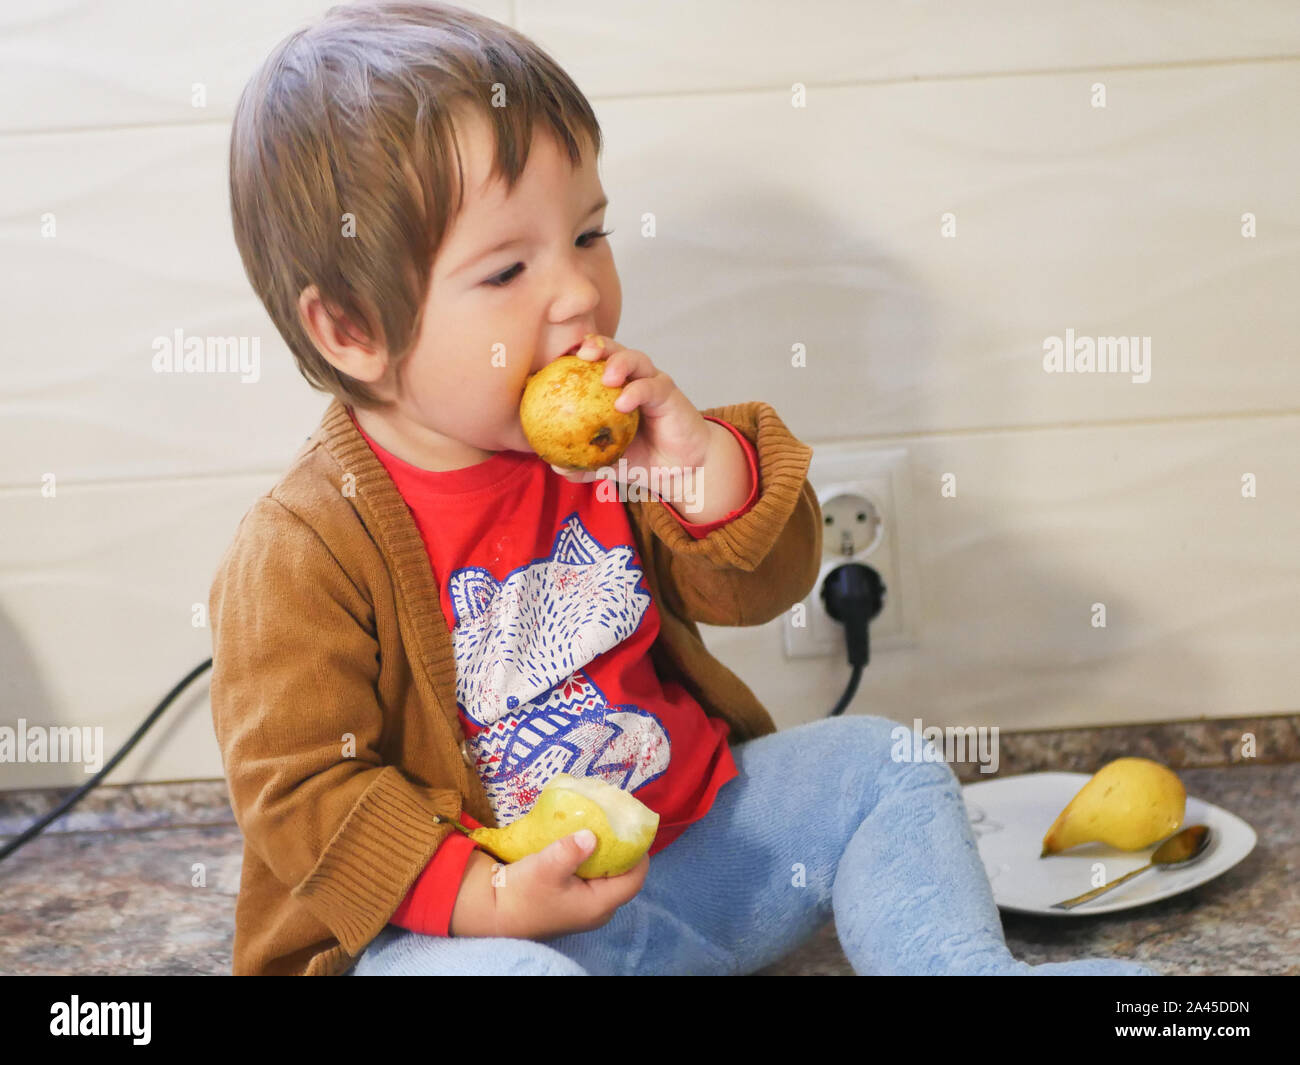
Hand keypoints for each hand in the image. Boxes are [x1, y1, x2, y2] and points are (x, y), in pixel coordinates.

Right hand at [489, 830, 649, 940]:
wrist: (493, 912)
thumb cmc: (521, 893)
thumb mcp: (545, 867)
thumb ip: (571, 850)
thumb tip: (592, 836)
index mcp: (599, 905)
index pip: (635, 878)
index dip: (638, 852)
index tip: (631, 826)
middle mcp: (598, 910)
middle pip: (624, 876)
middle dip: (622, 850)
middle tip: (615, 822)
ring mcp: (585, 908)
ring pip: (608, 877)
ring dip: (606, 854)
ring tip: (600, 827)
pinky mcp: (573, 902)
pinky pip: (594, 879)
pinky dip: (592, 861)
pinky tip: (582, 842)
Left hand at [548, 334, 713, 494]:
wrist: (678, 470)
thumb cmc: (641, 458)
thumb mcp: (608, 464)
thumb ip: (584, 464)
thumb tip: (555, 466)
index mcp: (611, 388)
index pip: (590, 363)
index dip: (572, 356)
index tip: (553, 362)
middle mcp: (631, 378)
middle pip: (612, 349)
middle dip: (595, 344)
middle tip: (580, 355)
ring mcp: (650, 382)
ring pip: (635, 359)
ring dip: (619, 362)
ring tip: (606, 377)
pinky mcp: (668, 393)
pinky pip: (651, 386)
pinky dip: (636, 391)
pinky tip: (623, 403)